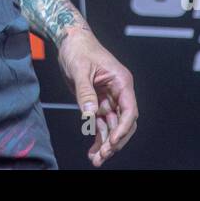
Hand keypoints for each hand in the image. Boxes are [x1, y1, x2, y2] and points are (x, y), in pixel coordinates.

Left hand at [56, 27, 137, 166]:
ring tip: (96, 159)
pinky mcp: (98, 102)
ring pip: (112, 126)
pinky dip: (97, 137)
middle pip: (124, 122)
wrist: (70, 41)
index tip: (112, 142)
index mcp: (121, 81)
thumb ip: (85, 92)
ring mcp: (109, 98)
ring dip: (106, 143)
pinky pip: (101, 123)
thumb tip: (89, 114)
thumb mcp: (80, 69)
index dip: (123, 128)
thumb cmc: (78, 49)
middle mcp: (119, 92)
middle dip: (115, 141)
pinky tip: (93, 151)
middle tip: (103, 155)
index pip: (129, 110)